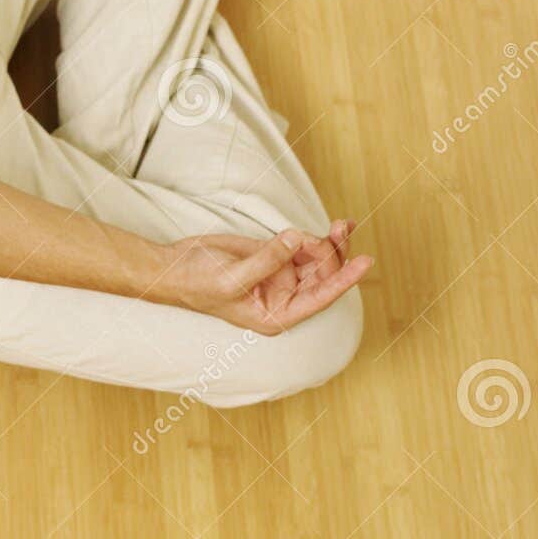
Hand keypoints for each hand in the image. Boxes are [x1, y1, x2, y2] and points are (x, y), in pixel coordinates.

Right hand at [159, 218, 370, 333]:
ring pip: (317, 259)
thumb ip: (267, 260)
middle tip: (336, 229)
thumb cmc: (197, 283)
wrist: (173, 267)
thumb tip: (298, 239)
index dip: (344, 279)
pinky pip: (302, 246)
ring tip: (340, 224)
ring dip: (332, 242)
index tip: (365, 262)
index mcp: (277, 314)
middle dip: (335, 253)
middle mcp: (284, 297)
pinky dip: (319, 236)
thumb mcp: (232, 277)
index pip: (319, 297)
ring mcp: (279, 275)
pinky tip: (337, 227)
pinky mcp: (272, 256)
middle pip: (323, 276)